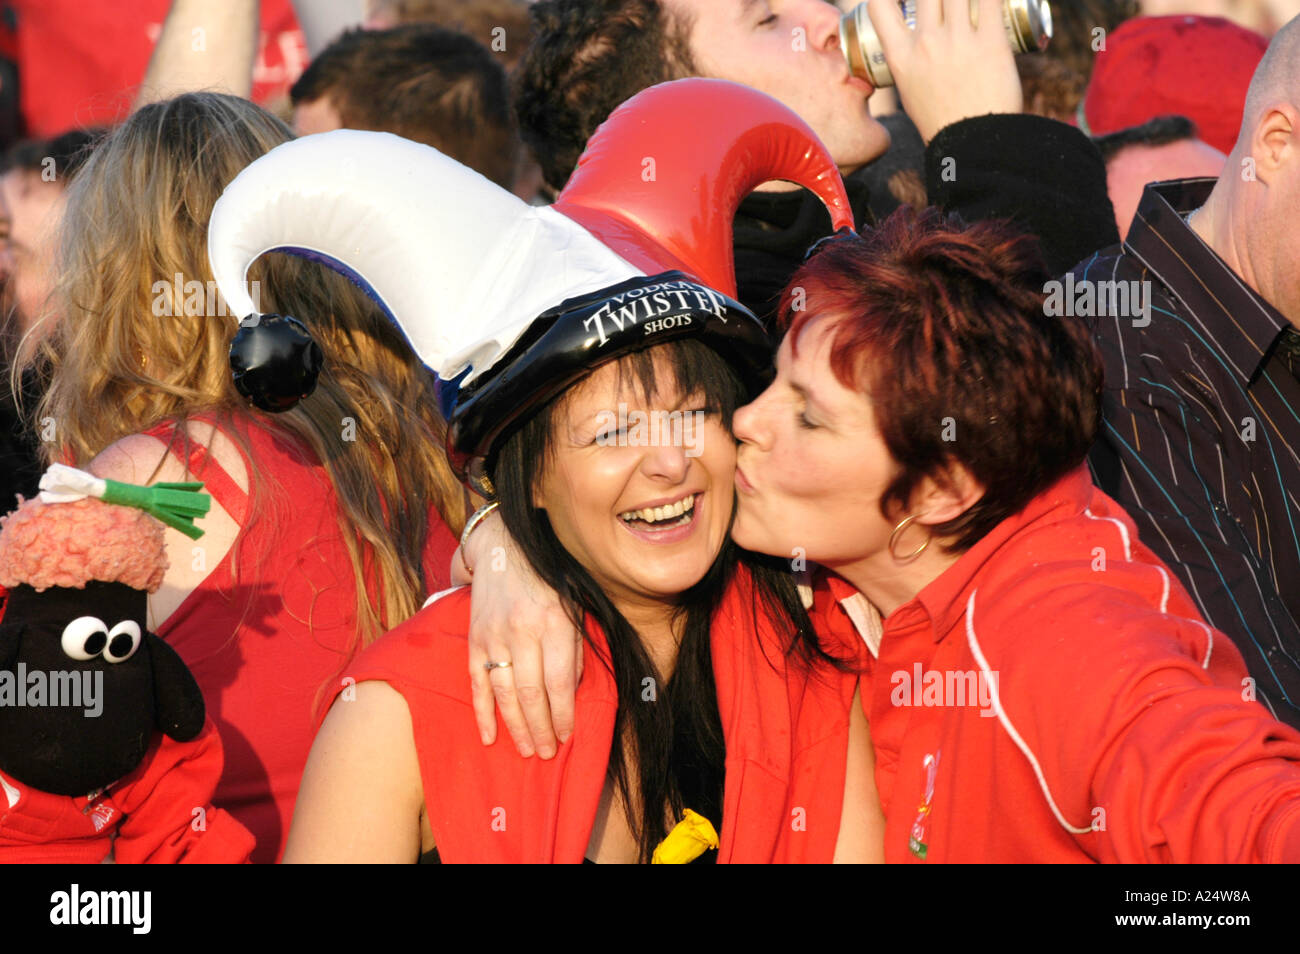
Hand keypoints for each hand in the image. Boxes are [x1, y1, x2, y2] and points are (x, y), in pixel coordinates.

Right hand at [464, 511, 582, 757]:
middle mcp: (523, 630)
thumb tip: (571, 693)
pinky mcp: (475, 637)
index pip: (559, 682)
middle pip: (531, 693)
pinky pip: (476, 682)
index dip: (562, 715)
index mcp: (554, 623)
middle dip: (540, 729)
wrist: (507, 547)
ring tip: (527, 750)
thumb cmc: (550, 580)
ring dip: (516, 727)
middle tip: (546, 753)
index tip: (567, 736)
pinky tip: (489, 736)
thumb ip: (575, 649)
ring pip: (504, 693)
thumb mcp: (575, 607)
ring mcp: (495, 635)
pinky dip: (482, 712)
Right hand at [869, 0, 1023, 143]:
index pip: (879, 6)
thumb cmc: (943, 121)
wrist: (974, 144)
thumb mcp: (909, 90)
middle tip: (947, 7)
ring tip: (970, 6)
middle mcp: (925, 43)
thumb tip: (914, 41)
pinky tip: (992, 2)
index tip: (904, 0)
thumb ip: (910, 60)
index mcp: (901, 57)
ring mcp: (958, 40)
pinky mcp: (991, 40)